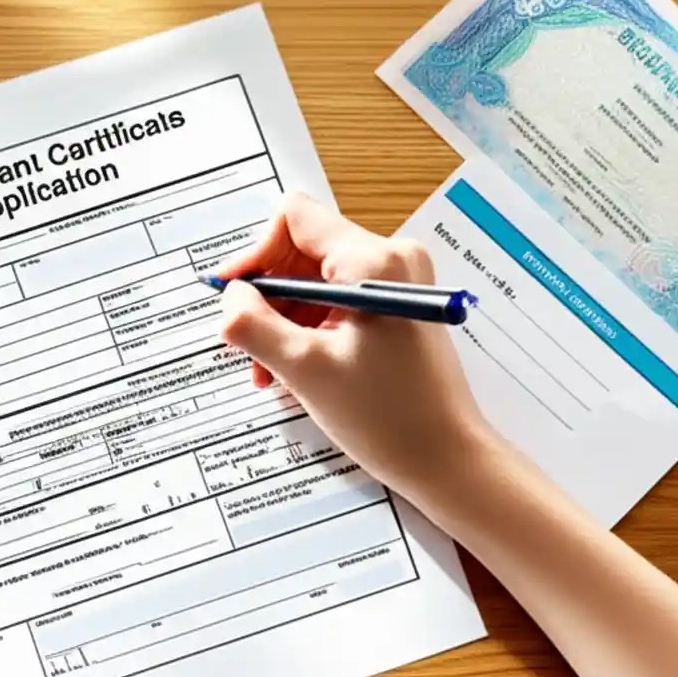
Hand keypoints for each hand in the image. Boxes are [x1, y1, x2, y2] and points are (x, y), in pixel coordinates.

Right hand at [215, 192, 494, 513]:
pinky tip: (297, 368)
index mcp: (372, 262)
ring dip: (285, 319)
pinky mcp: (398, 306)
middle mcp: (390, 259)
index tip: (235, 294)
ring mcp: (397, 282)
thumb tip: (229, 296)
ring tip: (270, 369)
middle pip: (303, 249)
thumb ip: (253, 324)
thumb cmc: (389, 417)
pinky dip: (309, 328)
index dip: (255, 253)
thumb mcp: (304, 370)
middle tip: (247, 342)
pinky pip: (337, 300)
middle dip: (268, 295)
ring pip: (316, 279)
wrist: (448, 458)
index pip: (294, 218)